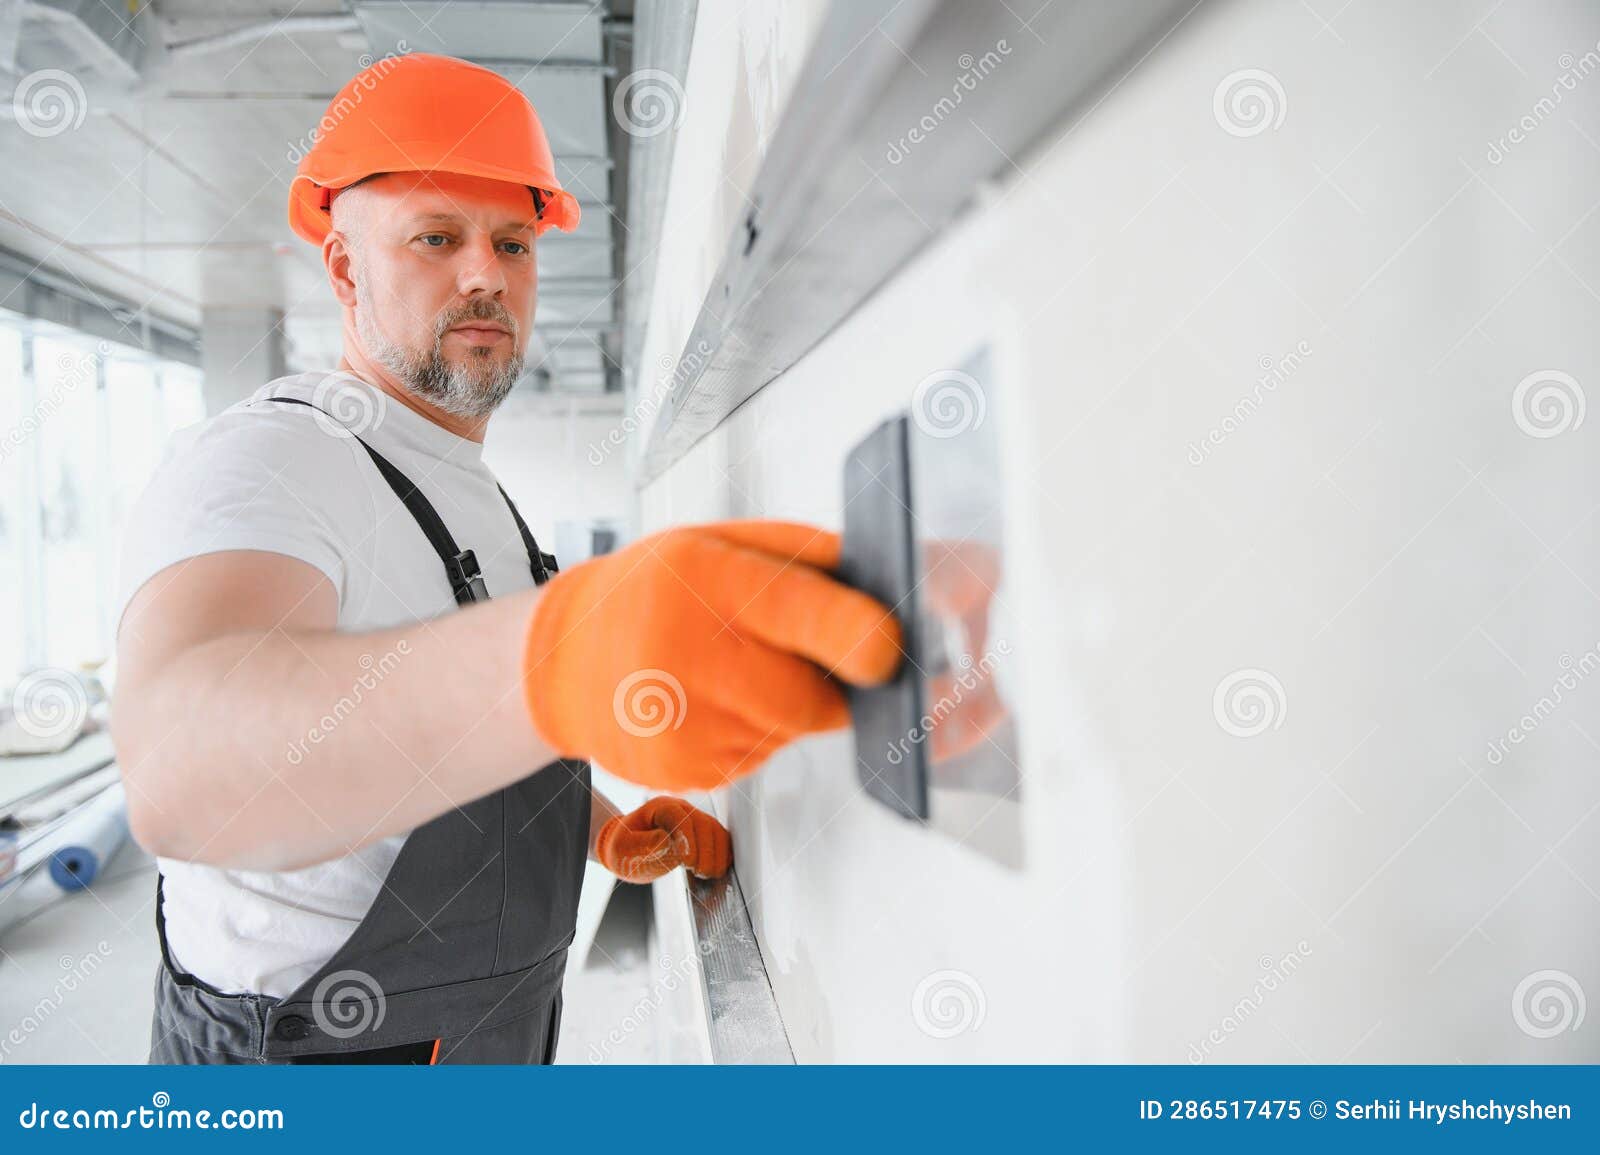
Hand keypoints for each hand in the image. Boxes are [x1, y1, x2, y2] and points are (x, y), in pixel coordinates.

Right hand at [522, 520, 901, 790]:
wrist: (565, 658)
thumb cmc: (654, 591)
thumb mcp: (723, 542)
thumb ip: (809, 558)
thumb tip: (895, 587)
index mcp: (708, 582)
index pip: (802, 616)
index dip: (858, 637)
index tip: (890, 650)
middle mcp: (689, 658)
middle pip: (814, 699)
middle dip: (828, 680)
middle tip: (789, 651)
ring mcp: (684, 726)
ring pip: (792, 730)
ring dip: (788, 704)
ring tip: (732, 669)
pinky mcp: (685, 773)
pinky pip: (762, 755)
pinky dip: (756, 730)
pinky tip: (713, 701)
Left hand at [597, 796, 730, 881]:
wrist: (630, 849)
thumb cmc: (624, 847)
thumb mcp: (625, 847)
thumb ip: (645, 843)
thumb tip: (667, 840)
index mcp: (659, 808)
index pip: (678, 816)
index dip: (686, 837)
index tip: (686, 861)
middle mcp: (681, 809)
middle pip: (702, 823)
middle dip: (705, 849)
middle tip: (699, 872)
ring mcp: (694, 819)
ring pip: (715, 830)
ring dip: (716, 854)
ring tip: (708, 874)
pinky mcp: (703, 833)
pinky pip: (720, 839)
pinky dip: (722, 854)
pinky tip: (717, 869)